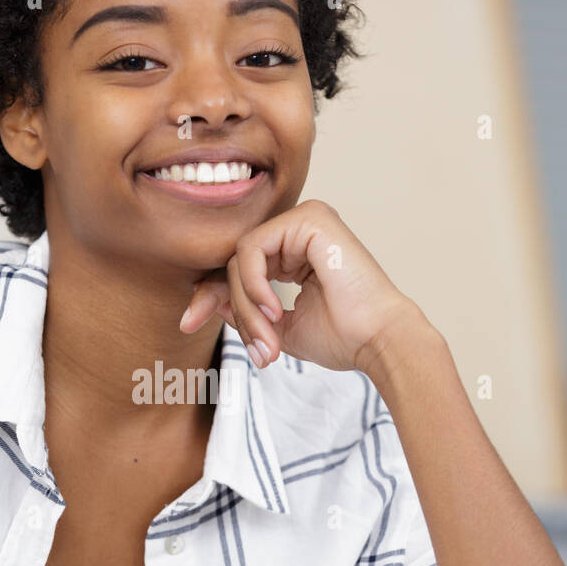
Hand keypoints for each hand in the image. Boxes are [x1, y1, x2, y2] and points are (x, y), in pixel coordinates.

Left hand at [180, 198, 421, 373]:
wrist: (378, 341)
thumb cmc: (343, 338)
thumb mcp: (280, 327)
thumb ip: (247, 311)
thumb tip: (211, 300)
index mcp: (295, 251)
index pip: (239, 266)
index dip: (212, 295)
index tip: (187, 324)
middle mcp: (299, 230)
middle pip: (234, 261)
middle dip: (228, 306)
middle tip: (253, 346)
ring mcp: (304, 220)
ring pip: (240, 257)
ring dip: (246, 305)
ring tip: (269, 337)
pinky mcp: (309, 218)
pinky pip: (252, 248)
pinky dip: (253, 284)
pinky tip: (273, 309)